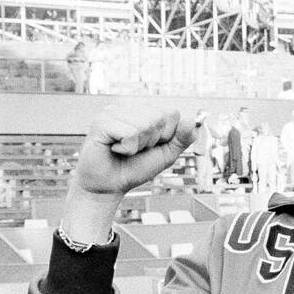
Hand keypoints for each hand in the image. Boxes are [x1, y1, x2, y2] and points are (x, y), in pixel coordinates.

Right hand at [72, 104, 196, 198]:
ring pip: (145, 124)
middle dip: (152, 141)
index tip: (150, 145)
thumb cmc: (135, 168)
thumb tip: (192, 122)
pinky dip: (127, 148)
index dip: (167, 135)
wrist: (110, 185)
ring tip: (124, 149)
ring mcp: (113, 112)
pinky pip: (130, 133)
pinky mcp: (101, 121)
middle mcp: (128, 107)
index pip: (172, 113)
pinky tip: (115, 149)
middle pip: (159, 118)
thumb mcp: (166, 154)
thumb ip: (182, 139)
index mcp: (144, 111)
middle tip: (135, 149)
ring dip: (138, 145)